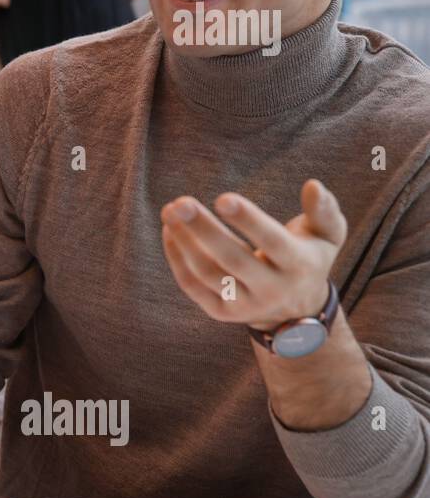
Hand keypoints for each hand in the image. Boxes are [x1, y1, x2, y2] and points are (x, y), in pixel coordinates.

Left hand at [160, 179, 346, 331]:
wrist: (295, 310)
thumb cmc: (307, 257)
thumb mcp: (327, 235)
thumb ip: (324, 210)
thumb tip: (313, 185)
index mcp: (298, 265)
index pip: (272, 242)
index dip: (248, 221)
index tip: (222, 198)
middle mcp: (272, 289)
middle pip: (233, 259)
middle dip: (204, 230)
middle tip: (181, 203)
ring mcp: (244, 305)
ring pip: (208, 273)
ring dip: (184, 242)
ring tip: (170, 211)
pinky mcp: (221, 312)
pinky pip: (192, 286)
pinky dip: (177, 259)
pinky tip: (170, 231)